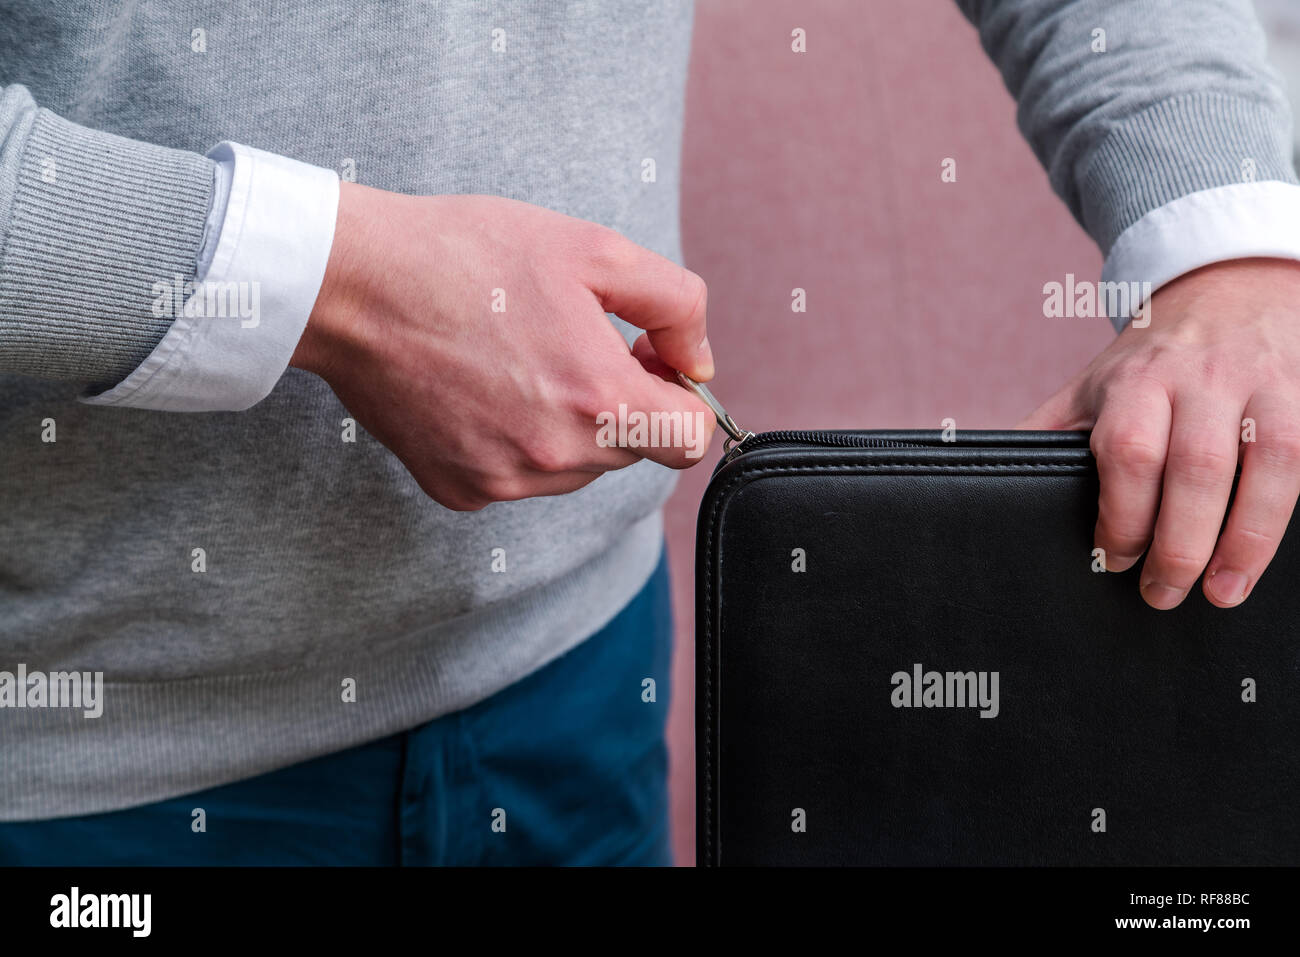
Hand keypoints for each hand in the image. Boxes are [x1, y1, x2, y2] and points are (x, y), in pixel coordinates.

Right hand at [291, 183, 715, 509]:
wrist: (354, 284)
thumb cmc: (469, 255)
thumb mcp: (595, 250)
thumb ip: (676, 306)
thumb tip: (700, 362)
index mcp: (600, 402)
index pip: (690, 441)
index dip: (681, 395)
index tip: (646, 360)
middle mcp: (556, 458)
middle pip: (632, 450)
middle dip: (620, 400)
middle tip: (570, 339)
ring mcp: (504, 482)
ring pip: (576, 467)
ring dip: (568, 423)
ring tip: (516, 357)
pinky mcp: (459, 490)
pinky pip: (518, 476)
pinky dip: (514, 439)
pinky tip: (479, 387)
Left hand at [1021, 258, 1299, 609]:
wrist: (1230, 290)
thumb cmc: (1152, 359)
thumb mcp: (1092, 386)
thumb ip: (1048, 434)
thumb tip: (984, 480)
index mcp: (1138, 381)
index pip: (1129, 452)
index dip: (1121, 515)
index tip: (1111, 559)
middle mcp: (1203, 379)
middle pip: (1197, 467)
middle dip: (1179, 542)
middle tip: (1161, 592)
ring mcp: (1265, 386)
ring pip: (1269, 464)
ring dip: (1247, 539)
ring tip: (1221, 592)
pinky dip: (1288, 512)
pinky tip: (1267, 555)